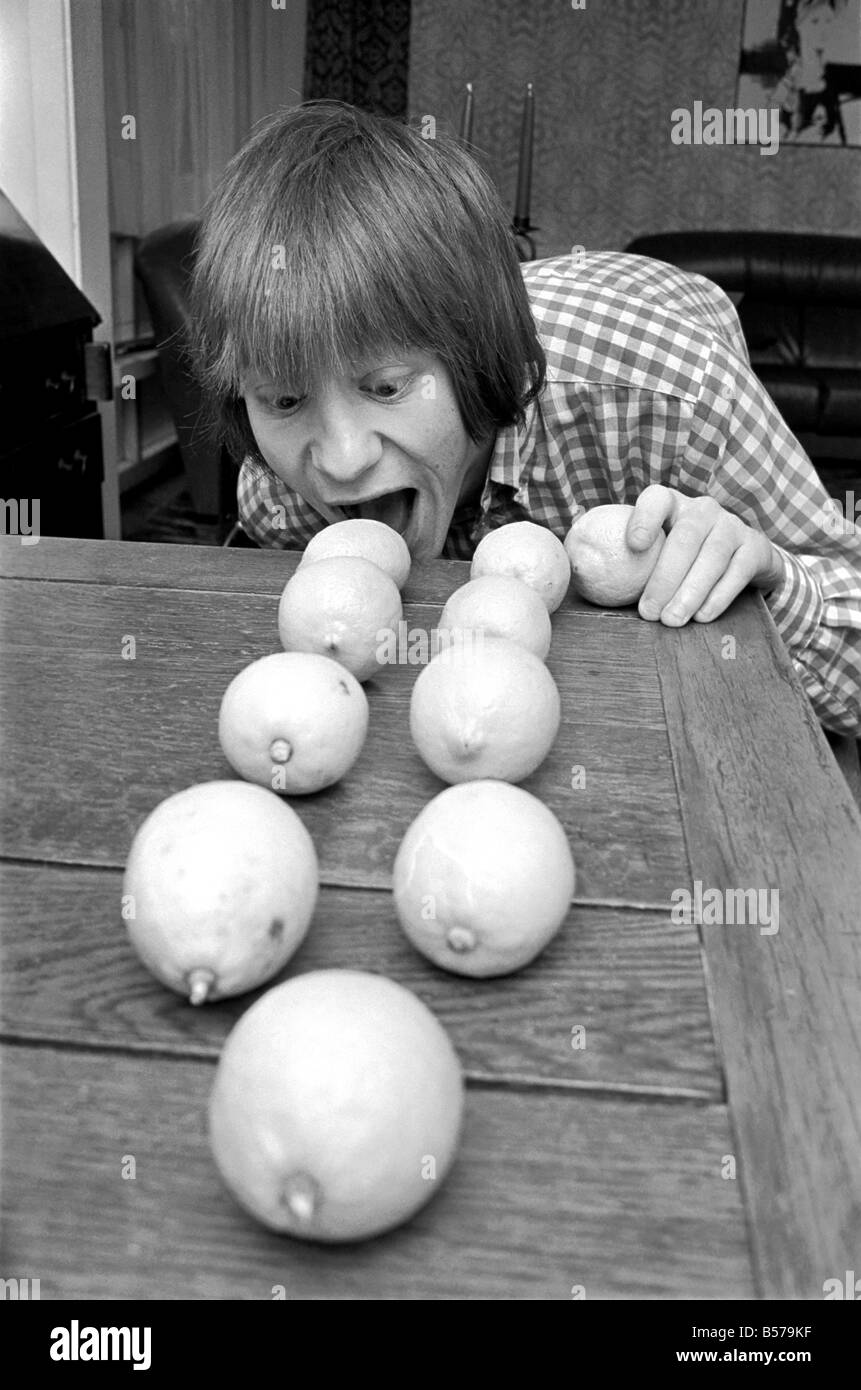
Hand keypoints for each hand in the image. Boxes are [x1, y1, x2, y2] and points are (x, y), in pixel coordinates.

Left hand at [626, 485, 783, 625]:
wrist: (743, 557)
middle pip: (685, 538)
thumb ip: (627, 558)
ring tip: (671, 620)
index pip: (657, 499)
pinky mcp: (754, 548)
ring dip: (690, 593)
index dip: (644, 519)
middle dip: (664, 579)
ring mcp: (732, 526)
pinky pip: (736, 573)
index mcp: (673, 505)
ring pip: (711, 557)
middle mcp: (703, 510)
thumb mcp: (659, 549)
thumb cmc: (684, 558)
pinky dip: (717, 597)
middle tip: (649, 612)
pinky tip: (701, 616)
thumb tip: (583, 576)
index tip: (633, 546)